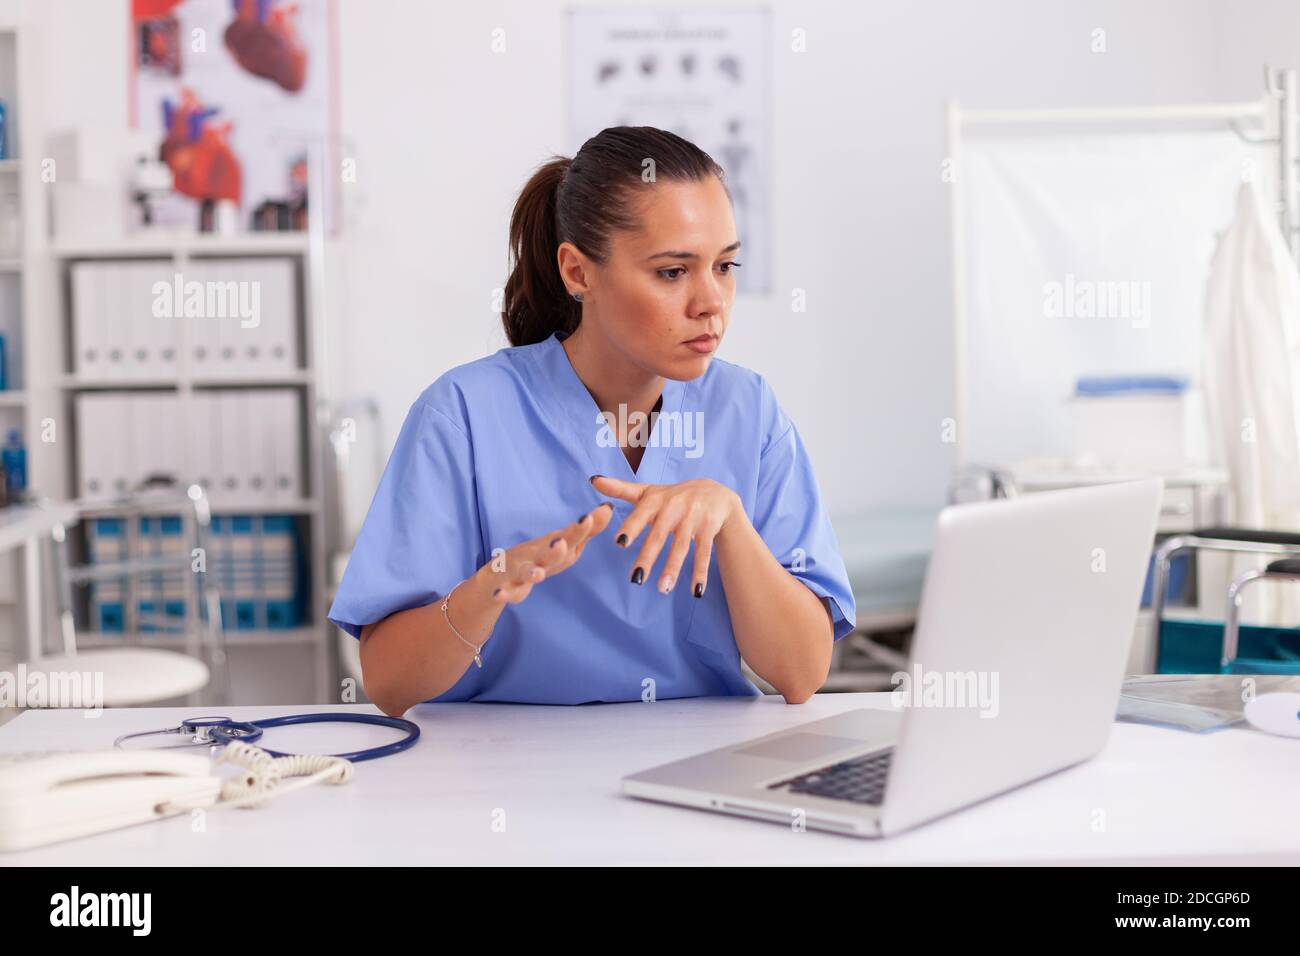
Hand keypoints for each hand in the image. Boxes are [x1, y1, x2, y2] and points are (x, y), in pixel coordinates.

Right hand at [480, 502, 614, 604]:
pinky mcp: (504, 588)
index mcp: (551, 547)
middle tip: (561, 542)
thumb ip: (586, 531)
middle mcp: (534, 555)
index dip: (579, 529)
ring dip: (530, 572)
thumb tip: (608, 509)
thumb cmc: (536, 558)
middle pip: (547, 552)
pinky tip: (501, 595)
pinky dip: (502, 594)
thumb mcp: (562, 545)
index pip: (568, 537)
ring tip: (537, 574)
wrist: (497, 576)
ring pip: (524, 571)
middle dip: (554, 548)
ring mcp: (517, 570)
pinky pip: (504, 593)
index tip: (591, 516)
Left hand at [590, 476, 742, 596]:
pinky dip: (700, 572)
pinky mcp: (709, 528)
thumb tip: (593, 480)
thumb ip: (620, 489)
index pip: (641, 514)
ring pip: (681, 546)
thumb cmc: (673, 496)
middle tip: (636, 579)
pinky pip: (704, 552)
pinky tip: (696, 591)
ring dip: (673, 568)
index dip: (631, 527)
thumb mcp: (648, 491)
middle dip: (648, 556)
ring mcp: (693, 517)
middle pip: (659, 535)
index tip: (620, 543)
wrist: (716, 493)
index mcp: (656, 499)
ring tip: (663, 589)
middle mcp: (674, 506)